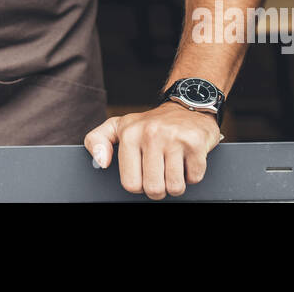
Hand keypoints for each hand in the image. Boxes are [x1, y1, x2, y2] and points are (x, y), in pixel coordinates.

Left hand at [85, 102, 223, 198]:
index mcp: (129, 134)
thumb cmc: (151, 123)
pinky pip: (194, 178)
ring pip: (175, 187)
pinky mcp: (195, 142)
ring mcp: (174, 137)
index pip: (131, 184)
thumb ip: (97, 141)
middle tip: (161, 172)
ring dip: (177, 182)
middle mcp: (150, 133)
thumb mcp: (118, 126)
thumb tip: (101, 162)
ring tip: (174, 165)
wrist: (187, 105)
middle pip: (154, 188)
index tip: (143, 172)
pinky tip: (187, 159)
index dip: (139, 185)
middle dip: (159, 187)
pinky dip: (192, 174)